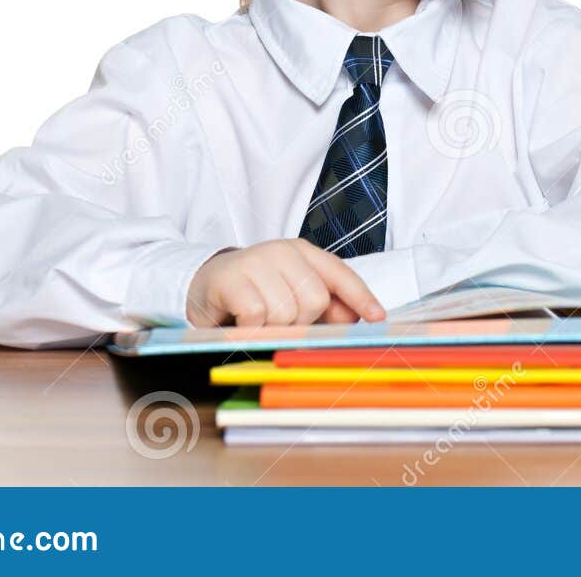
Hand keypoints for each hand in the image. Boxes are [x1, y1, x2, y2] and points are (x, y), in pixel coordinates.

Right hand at [185, 238, 385, 327]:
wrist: (202, 285)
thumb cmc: (254, 293)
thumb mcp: (291, 294)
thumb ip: (324, 305)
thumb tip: (353, 319)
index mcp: (303, 252)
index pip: (339, 273)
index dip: (361, 297)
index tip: (378, 318)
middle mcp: (281, 251)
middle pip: (315, 300)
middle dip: (302, 322)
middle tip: (278, 321)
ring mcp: (255, 262)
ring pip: (286, 313)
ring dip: (272, 328)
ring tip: (256, 321)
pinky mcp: (230, 279)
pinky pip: (257, 317)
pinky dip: (250, 329)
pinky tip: (239, 322)